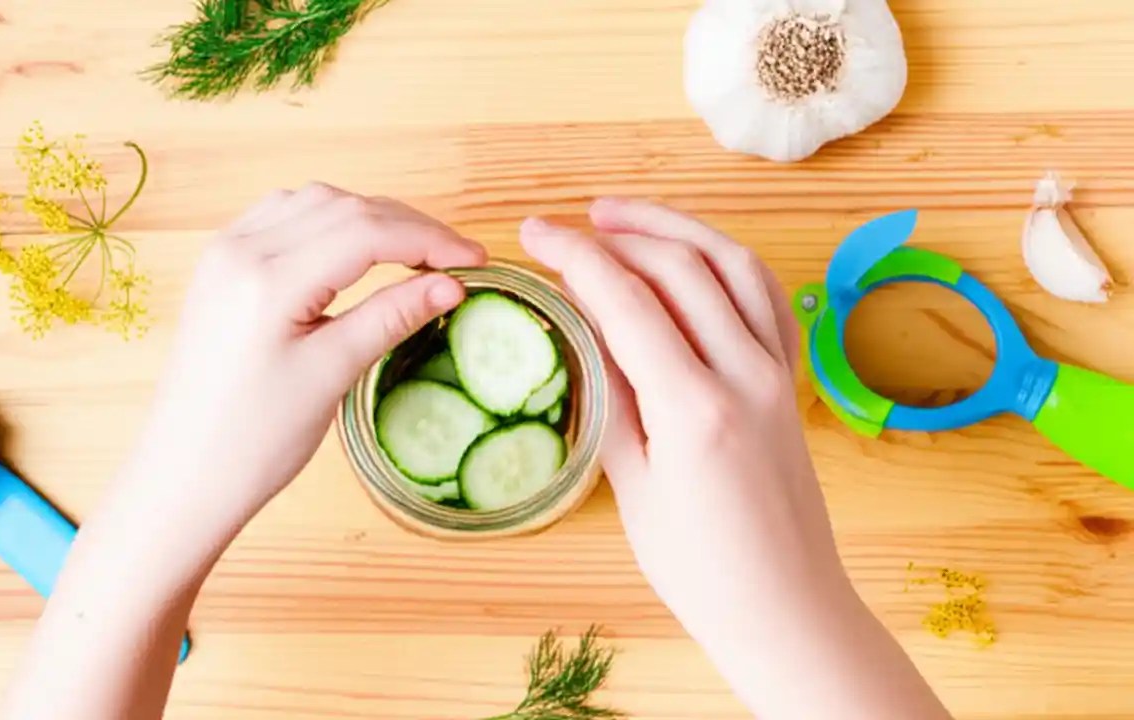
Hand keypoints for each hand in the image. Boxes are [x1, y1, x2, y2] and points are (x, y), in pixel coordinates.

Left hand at [130, 183, 486, 537]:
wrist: (182, 475)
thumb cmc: (252, 441)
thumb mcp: (332, 375)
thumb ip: (390, 317)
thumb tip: (451, 285)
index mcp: (267, 279)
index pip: (366, 231)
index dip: (429, 239)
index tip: (475, 261)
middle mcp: (239, 250)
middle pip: (343, 206)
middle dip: (406, 226)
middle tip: (454, 260)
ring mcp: (223, 254)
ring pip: (313, 203)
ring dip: (368, 218)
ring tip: (413, 255)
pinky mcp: (219, 268)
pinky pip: (283, 218)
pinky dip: (329, 223)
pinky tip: (356, 251)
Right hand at [521, 200, 948, 718]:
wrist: (786, 610)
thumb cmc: (702, 571)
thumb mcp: (634, 488)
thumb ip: (609, 400)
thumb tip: (581, 332)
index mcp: (695, 410)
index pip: (628, 301)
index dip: (575, 256)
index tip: (534, 234)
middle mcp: (745, 376)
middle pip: (680, 266)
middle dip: (618, 231)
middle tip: (567, 224)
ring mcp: (777, 374)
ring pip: (732, 264)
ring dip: (676, 227)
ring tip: (622, 217)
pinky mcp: (790, 381)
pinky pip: (764, 296)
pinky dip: (724, 260)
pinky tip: (691, 255)